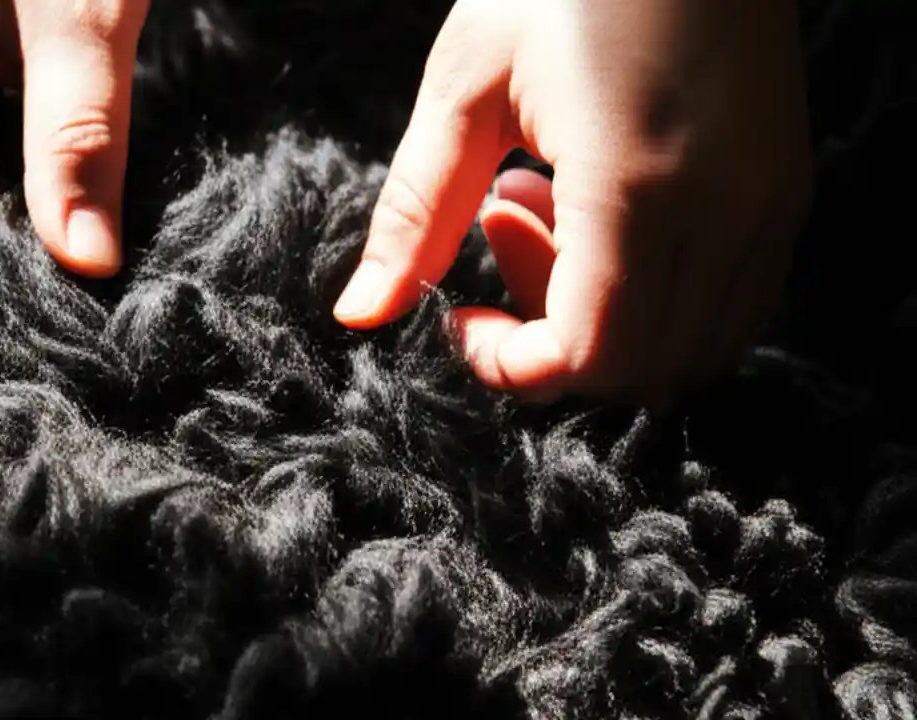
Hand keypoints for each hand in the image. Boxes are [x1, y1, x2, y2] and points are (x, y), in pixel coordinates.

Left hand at [333, 0, 812, 407]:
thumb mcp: (465, 89)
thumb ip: (414, 215)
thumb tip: (358, 315)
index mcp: (634, 185)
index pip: (584, 353)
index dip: (510, 366)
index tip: (461, 316)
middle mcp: (724, 210)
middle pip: (635, 366)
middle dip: (548, 342)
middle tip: (501, 234)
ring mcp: (768, 203)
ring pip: (689, 349)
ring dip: (604, 324)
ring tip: (550, 215)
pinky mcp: (784, 189)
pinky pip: (728, 304)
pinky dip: (657, 301)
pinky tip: (604, 215)